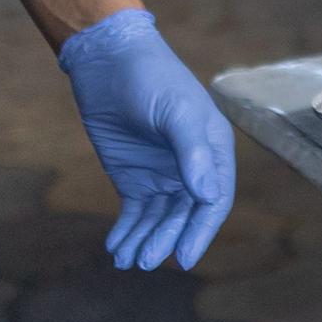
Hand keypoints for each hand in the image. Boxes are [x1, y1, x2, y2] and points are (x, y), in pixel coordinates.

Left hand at [61, 7, 236, 270]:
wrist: (108, 60)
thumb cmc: (151, 77)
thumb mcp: (175, 112)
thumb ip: (192, 152)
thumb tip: (207, 196)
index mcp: (212, 150)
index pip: (213, 201)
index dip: (200, 231)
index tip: (184, 258)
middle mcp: (191, 167)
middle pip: (184, 215)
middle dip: (166, 239)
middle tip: (145, 261)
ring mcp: (161, 173)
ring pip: (158, 218)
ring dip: (145, 240)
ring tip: (127, 261)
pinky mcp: (133, 176)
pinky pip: (135, 212)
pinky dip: (127, 231)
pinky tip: (116, 248)